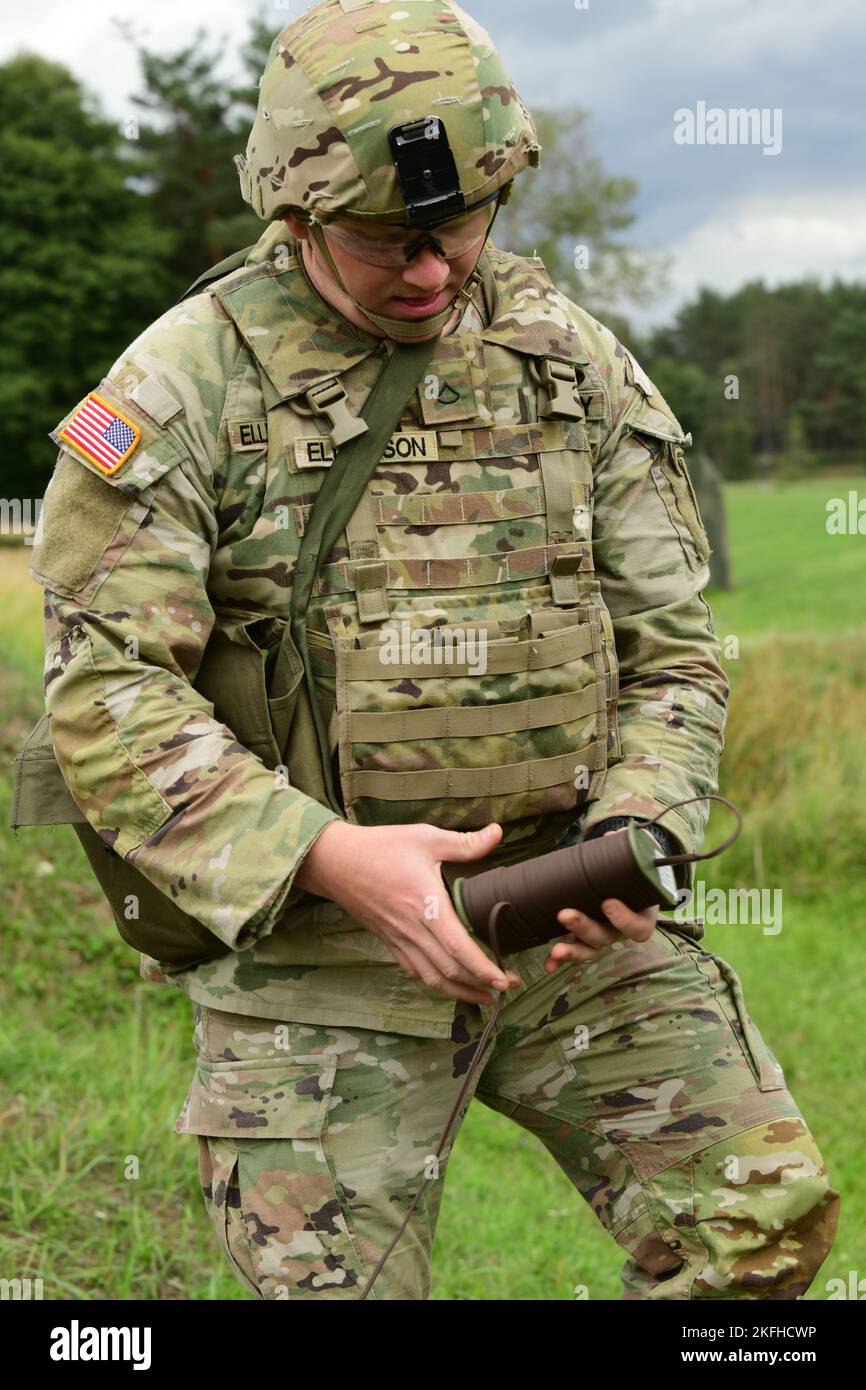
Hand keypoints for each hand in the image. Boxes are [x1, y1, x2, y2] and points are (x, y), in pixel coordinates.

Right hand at [294, 819, 522, 1004]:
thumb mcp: (425, 837)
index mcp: (426, 904)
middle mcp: (412, 929)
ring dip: (459, 992)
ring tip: (483, 996)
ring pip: (431, 978)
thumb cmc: (381, 847)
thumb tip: (498, 833)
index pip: (458, 947)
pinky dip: (434, 981)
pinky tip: (448, 982)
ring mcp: (398, 938)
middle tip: (507, 987)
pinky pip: (413, 970)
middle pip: (449, 971)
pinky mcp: (388, 940)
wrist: (335, 861)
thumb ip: (464, 842)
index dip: (483, 968)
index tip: (504, 979)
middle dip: (480, 985)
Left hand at [543, 828, 658, 972]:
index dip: (625, 919)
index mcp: (641, 914)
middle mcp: (621, 930)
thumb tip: (613, 836)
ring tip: (555, 950)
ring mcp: (601, 935)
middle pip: (606, 938)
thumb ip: (629, 845)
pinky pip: (572, 951)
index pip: (639, 927)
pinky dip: (560, 960)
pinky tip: (548, 964)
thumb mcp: (638, 854)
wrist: (623, 875)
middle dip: (584, 929)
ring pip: (589, 950)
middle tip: (565, 915)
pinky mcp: (582, 936)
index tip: (607, 903)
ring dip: (571, 951)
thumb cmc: (632, 867)